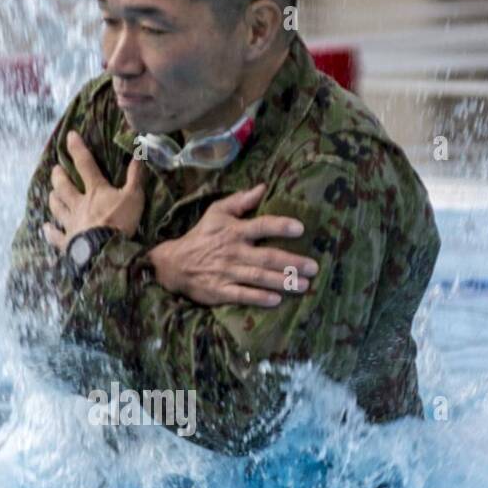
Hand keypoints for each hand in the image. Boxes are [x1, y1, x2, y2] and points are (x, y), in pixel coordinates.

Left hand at [42, 131, 145, 252]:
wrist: (106, 251)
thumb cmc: (120, 223)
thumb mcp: (134, 197)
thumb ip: (135, 177)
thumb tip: (137, 154)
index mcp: (95, 191)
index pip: (85, 164)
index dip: (77, 149)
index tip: (70, 136)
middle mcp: (79, 204)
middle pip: (64, 186)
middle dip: (58, 176)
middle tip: (55, 170)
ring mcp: (71, 223)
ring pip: (58, 208)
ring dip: (53, 199)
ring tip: (51, 194)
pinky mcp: (68, 242)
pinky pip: (56, 236)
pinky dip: (50, 231)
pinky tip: (45, 228)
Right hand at [146, 182, 316, 307]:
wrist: (174, 263)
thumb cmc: (202, 235)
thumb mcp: (217, 212)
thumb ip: (241, 201)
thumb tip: (264, 187)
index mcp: (234, 230)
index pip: (261, 226)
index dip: (280, 226)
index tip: (301, 229)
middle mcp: (233, 252)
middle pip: (266, 257)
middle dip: (291, 262)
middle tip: (314, 267)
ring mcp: (226, 273)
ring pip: (258, 278)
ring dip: (282, 282)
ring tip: (304, 285)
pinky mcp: (220, 291)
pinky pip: (242, 295)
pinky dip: (259, 298)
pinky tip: (276, 300)